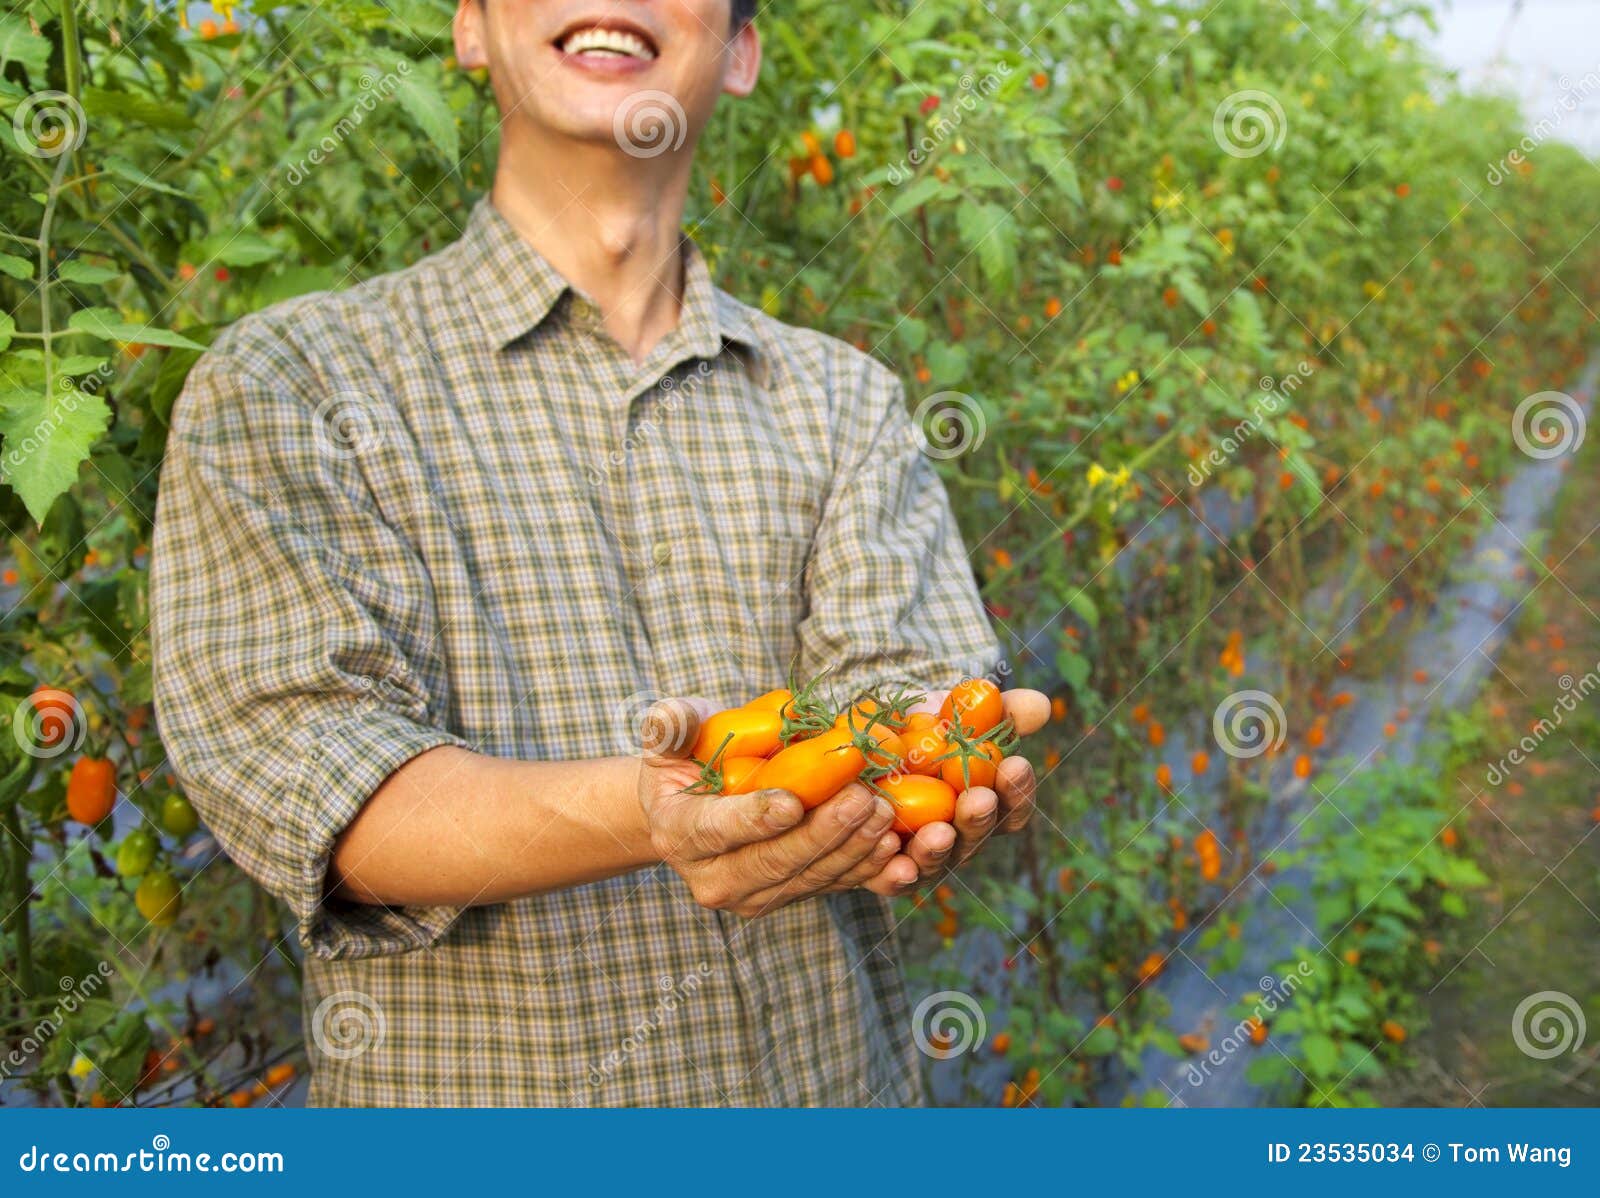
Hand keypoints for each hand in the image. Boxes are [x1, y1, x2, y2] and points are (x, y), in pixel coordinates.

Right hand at [636, 700, 905, 916]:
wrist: (698, 804)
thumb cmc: (687, 757)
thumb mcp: (670, 733)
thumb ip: (670, 722)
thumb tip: (672, 718)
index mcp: (679, 832)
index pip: (716, 830)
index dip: (754, 819)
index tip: (792, 802)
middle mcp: (714, 878)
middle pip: (773, 861)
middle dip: (823, 832)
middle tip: (864, 799)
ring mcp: (754, 896)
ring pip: (810, 878)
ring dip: (853, 850)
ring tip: (887, 815)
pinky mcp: (790, 897)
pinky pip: (832, 887)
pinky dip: (867, 870)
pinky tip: (897, 848)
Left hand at [868, 687, 1046, 891]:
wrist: (858, 743)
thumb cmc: (921, 729)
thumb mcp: (955, 713)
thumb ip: (997, 711)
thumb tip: (1042, 705)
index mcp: (983, 805)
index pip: (1012, 807)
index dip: (1018, 790)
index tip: (1015, 765)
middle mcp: (956, 837)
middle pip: (975, 837)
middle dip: (979, 818)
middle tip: (979, 799)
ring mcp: (919, 856)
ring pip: (935, 862)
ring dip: (939, 850)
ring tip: (938, 832)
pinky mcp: (879, 869)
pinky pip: (888, 879)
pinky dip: (895, 875)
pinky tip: (895, 860)